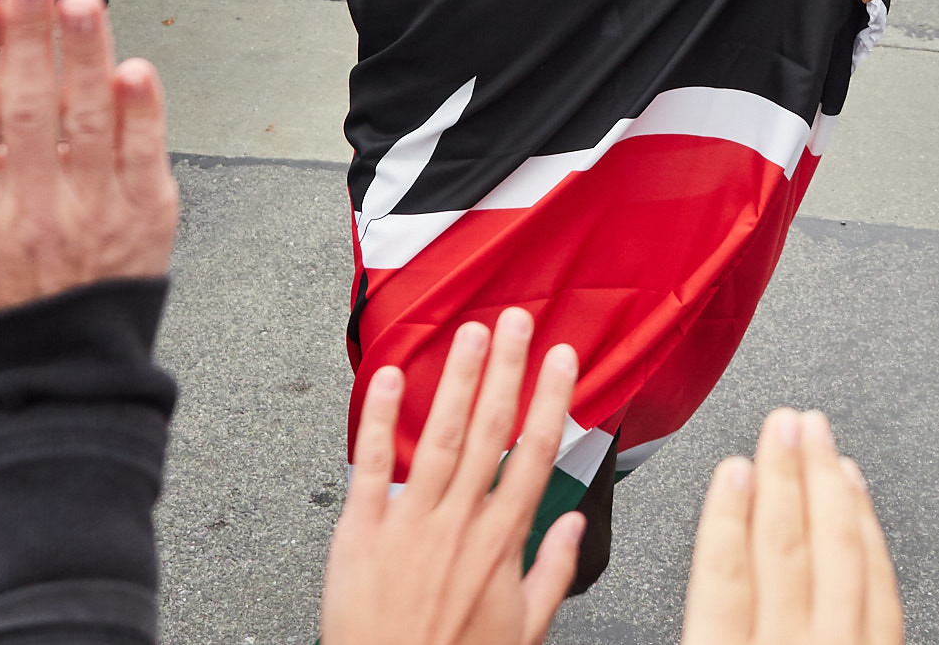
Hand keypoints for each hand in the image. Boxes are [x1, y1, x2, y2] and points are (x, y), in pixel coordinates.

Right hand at [0, 0, 177, 321]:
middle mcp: (31, 211)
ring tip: (81, 3)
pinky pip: (143, 155)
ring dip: (86, 55)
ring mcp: (92, 212)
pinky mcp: (144, 218)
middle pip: (29, 106)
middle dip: (29, 35)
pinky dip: (141, 112)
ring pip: (88, 119)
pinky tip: (133, 70)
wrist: (62, 386)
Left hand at [319, 309, 582, 644]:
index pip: (534, 455)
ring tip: (470, 334)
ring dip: (457, 380)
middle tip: (518, 323)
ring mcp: (411, 522)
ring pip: (440, 436)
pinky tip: (389, 377)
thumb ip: (551, 571)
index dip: (550, 401)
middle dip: (506, 370)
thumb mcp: (524, 629)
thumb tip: (575, 525)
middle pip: (490, 431)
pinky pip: (371, 464)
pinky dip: (380, 418)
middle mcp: (459, 523)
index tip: (561, 361)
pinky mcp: (363, 529)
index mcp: (500, 542)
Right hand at [680, 410, 902, 644]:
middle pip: (784, 546)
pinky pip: (880, 585)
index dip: (727, 512)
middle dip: (783, 475)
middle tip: (782, 424)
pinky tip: (856, 492)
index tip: (733, 466)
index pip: (723, 572)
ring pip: (838, 553)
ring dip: (826, 484)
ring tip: (817, 436)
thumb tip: (708, 546)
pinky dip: (868, 529)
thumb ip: (707, 621)